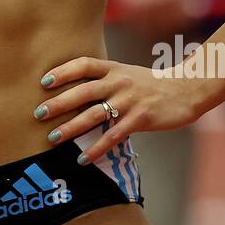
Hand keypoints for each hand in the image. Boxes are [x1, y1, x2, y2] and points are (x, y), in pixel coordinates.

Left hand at [34, 57, 202, 162]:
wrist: (186, 89)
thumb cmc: (150, 84)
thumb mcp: (126, 73)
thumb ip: (104, 79)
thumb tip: (73, 90)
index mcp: (114, 69)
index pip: (83, 64)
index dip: (62, 72)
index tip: (43, 82)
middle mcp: (119, 82)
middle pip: (82, 91)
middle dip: (58, 104)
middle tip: (38, 114)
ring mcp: (129, 101)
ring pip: (94, 115)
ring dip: (71, 128)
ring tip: (53, 139)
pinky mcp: (140, 119)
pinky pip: (113, 136)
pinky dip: (96, 149)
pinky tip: (83, 159)